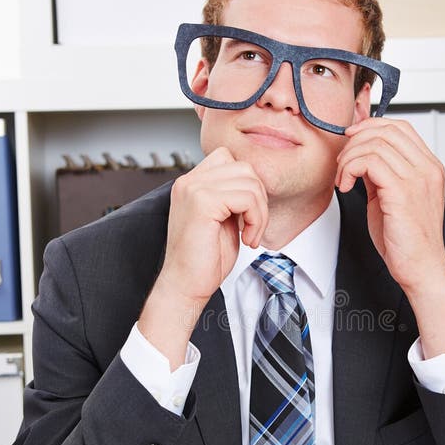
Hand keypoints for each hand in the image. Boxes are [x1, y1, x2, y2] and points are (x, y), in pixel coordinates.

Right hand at [139, 148, 267, 367]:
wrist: (185, 286)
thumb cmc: (204, 259)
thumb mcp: (223, 219)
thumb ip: (234, 196)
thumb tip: (257, 183)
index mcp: (192, 183)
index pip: (229, 159)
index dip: (248, 185)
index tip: (246, 215)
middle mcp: (189, 181)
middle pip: (245, 168)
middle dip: (259, 199)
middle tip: (253, 227)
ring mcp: (193, 189)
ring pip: (250, 182)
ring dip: (259, 212)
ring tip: (250, 235)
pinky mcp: (202, 202)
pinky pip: (247, 198)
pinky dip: (255, 220)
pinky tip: (247, 239)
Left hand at [335, 117, 444, 289]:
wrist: (421, 267)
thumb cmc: (407, 239)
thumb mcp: (392, 197)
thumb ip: (381, 173)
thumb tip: (360, 155)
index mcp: (428, 167)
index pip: (400, 127)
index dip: (370, 127)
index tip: (351, 140)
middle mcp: (427, 169)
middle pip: (386, 130)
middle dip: (355, 141)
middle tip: (342, 163)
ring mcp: (417, 179)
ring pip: (375, 144)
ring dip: (349, 158)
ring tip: (343, 179)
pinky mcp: (402, 192)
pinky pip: (370, 162)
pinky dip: (350, 169)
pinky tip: (346, 186)